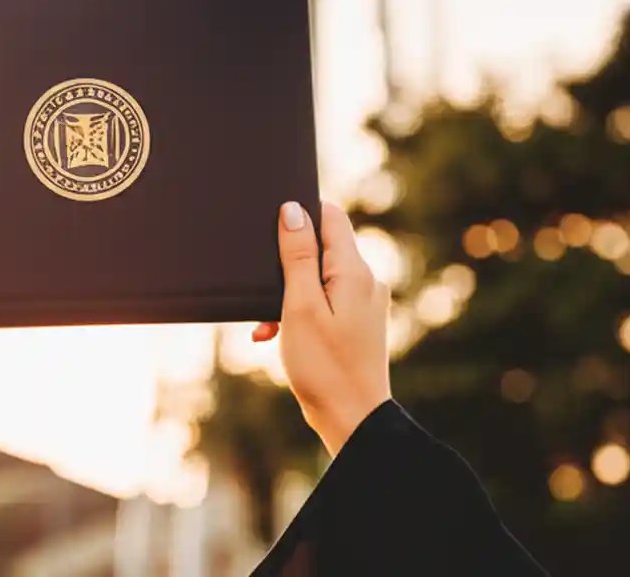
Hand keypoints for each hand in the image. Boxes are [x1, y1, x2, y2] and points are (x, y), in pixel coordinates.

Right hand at [252, 202, 391, 455]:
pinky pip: (322, 302)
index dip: (300, 215)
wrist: (351, 419)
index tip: (271, 229)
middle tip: (264, 288)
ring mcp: (363, 304)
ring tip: (268, 324)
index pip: (330, 217)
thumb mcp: (300, 306)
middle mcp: (365, 282)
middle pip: (321, 247)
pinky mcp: (356, 324)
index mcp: (354, 271)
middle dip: (286, 263)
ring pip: (317, 278)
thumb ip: (297, 256)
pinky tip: (276, 336)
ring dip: (287, 294)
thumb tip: (292, 211)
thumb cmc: (324, 366)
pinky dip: (297, 313)